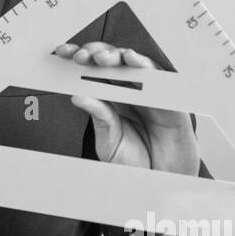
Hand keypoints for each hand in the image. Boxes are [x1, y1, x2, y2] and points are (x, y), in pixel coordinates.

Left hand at [54, 42, 199, 175]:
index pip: (95, 71)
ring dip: (118, 57)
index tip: (62, 54)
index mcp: (114, 99)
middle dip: (95, 54)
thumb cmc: (137, 162)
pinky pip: (160, 79)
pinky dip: (146, 66)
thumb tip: (78, 96)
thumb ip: (99, 118)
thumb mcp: (110, 142)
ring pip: (135, 65)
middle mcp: (132, 92)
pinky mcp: (171, 101)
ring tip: (101, 58)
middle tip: (80, 56)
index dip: (81, 59)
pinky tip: (132, 60)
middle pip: (114, 63)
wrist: (162, 181)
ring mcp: (152, 94)